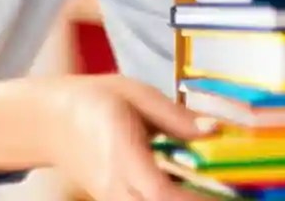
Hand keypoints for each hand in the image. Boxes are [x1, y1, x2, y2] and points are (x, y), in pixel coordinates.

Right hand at [0, 75, 218, 200]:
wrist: (47, 121)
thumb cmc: (91, 100)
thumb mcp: (134, 94)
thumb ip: (176, 116)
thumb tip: (216, 131)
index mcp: (121, 151)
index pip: (159, 192)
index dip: (195, 200)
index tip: (231, 196)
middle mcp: (116, 184)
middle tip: (236, 196)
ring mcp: (113, 199)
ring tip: (218, 191)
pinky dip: (173, 200)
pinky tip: (191, 190)